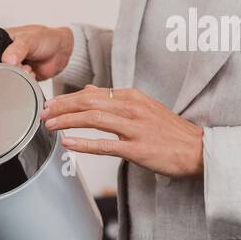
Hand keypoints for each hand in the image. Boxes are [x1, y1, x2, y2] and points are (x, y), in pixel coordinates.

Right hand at [0, 24, 72, 80]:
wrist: (59, 50)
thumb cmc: (44, 38)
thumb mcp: (29, 39)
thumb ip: (17, 49)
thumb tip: (7, 60)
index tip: (12, 63)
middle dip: (11, 73)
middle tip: (24, 65)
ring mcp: (1, 64)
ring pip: (3, 81)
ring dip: (19, 78)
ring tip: (28, 67)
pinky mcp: (11, 75)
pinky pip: (12, 86)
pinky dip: (23, 82)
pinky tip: (30, 72)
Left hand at [39, 85, 203, 177]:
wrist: (198, 149)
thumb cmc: (170, 131)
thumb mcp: (143, 107)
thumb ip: (115, 99)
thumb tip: (90, 90)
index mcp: (132, 96)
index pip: (92, 92)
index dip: (67, 98)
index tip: (50, 103)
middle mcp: (132, 108)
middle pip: (88, 101)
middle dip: (61, 107)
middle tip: (42, 113)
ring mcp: (135, 128)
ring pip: (93, 118)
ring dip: (67, 121)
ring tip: (48, 126)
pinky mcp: (138, 148)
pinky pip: (106, 144)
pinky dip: (84, 143)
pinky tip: (68, 143)